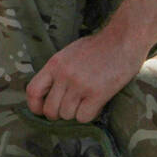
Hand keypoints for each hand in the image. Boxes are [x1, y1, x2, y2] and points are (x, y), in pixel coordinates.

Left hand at [25, 31, 146, 122]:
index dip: (35, 106)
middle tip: (70, 108)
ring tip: (86, 102)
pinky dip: (89, 115)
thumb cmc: (99, 46)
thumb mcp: (70, 53)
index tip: (41, 111)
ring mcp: (80, 84)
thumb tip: (51, 92)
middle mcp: (64, 75)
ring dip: (76, 113)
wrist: (124, 39)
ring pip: (67, 115)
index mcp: (55, 64)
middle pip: (50, 110)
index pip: (33, 91)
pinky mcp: (97, 93)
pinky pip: (84, 117)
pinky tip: (96, 104)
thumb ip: (58, 71)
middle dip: (58, 114)